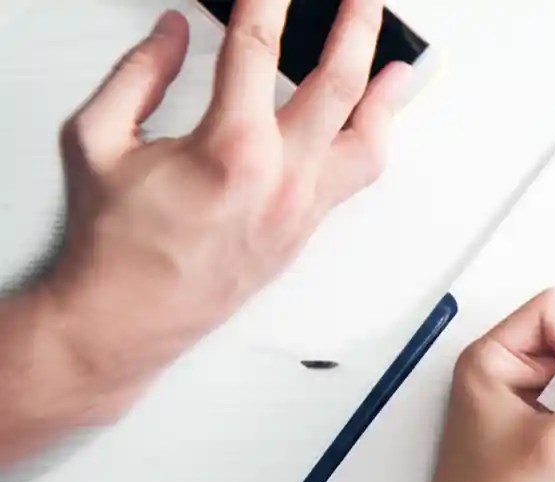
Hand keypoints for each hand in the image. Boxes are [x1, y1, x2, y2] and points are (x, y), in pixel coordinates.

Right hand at [45, 1, 408, 398]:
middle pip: (339, 86)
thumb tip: (173, 32)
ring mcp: (300, 209)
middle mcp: (279, 179)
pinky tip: (372, 123)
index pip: (257, 51)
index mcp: (230, 150)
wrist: (127, 320)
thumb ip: (139, 74)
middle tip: (364, 1)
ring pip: (368, 142)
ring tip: (401, 65)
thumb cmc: (115, 245)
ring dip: (388, 98)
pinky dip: (369, 141)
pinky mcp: (304, 231)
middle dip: (357, 29)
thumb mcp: (98, 140)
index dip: (268, 3)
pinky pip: (353, 178)